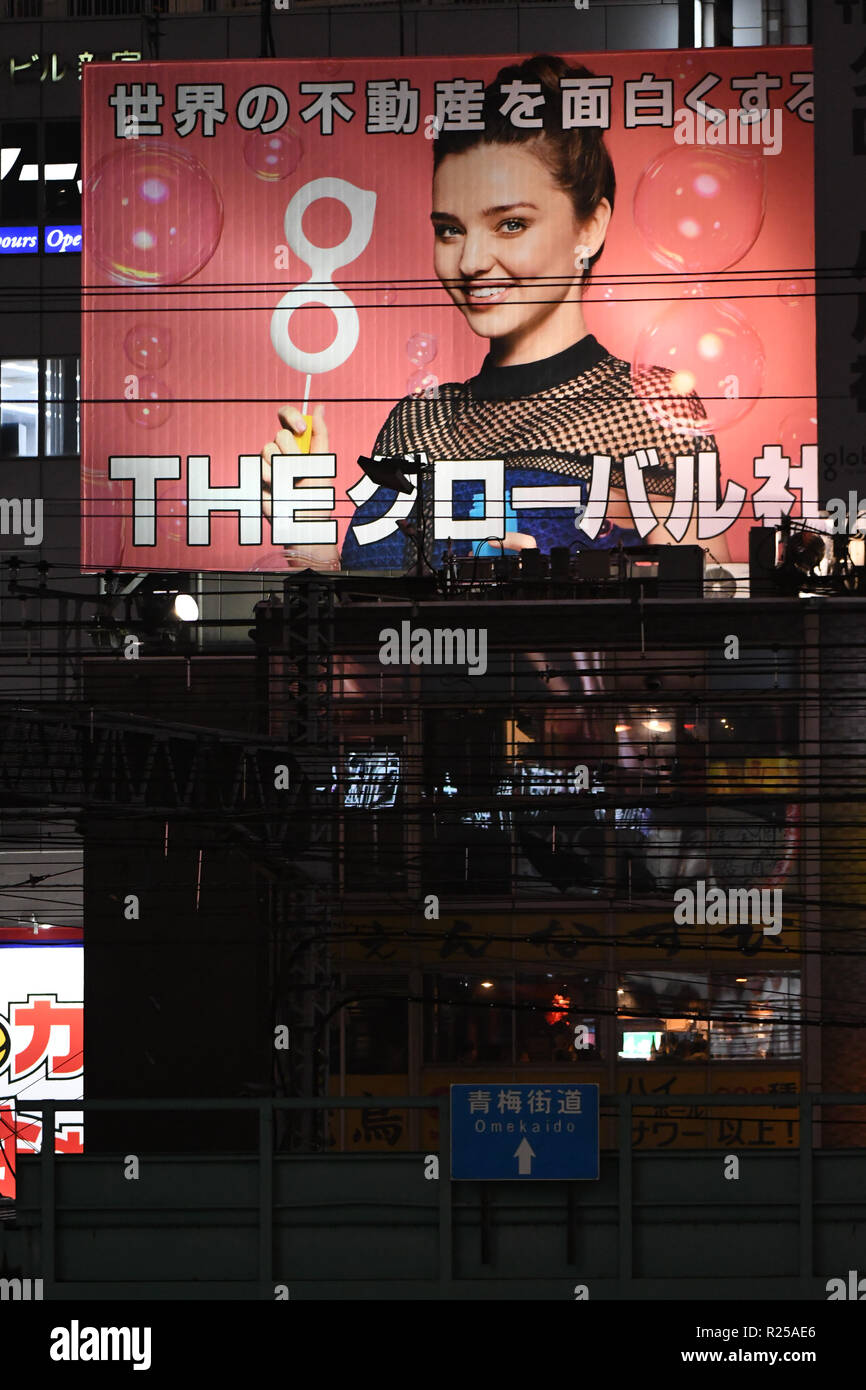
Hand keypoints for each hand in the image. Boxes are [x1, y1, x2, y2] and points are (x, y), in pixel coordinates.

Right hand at [261, 404, 339, 569]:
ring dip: (283, 468)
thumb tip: (320, 407)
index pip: (286, 415)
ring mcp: (267, 461)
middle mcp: (280, 448)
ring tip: (290, 483)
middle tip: (301, 471)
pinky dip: (273, 479)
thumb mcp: (323, 462)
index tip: (301, 429)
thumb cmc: (316, 493)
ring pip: (267, 449)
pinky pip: (260, 467)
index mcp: (297, 441)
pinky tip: (278, 489)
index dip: (291, 415)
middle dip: (293, 452)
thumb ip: (320, 434)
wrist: (302, 520)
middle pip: (279, 433)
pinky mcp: (256, 474)